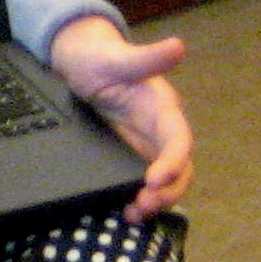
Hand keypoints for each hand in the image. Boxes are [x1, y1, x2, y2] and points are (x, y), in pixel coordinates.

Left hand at [47, 15, 193, 218]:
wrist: (81, 65)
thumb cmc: (101, 58)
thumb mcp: (119, 58)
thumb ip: (147, 57)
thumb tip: (178, 46)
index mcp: (163, 109)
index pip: (178, 140)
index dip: (173, 161)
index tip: (155, 180)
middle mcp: (160, 132)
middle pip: (179, 169)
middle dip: (168, 191)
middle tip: (143, 205)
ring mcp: (146, 148)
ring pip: (165, 183)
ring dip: (155, 202)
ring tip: (133, 215)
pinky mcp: (130, 158)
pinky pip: (143, 185)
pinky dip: (139, 201)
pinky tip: (124, 213)